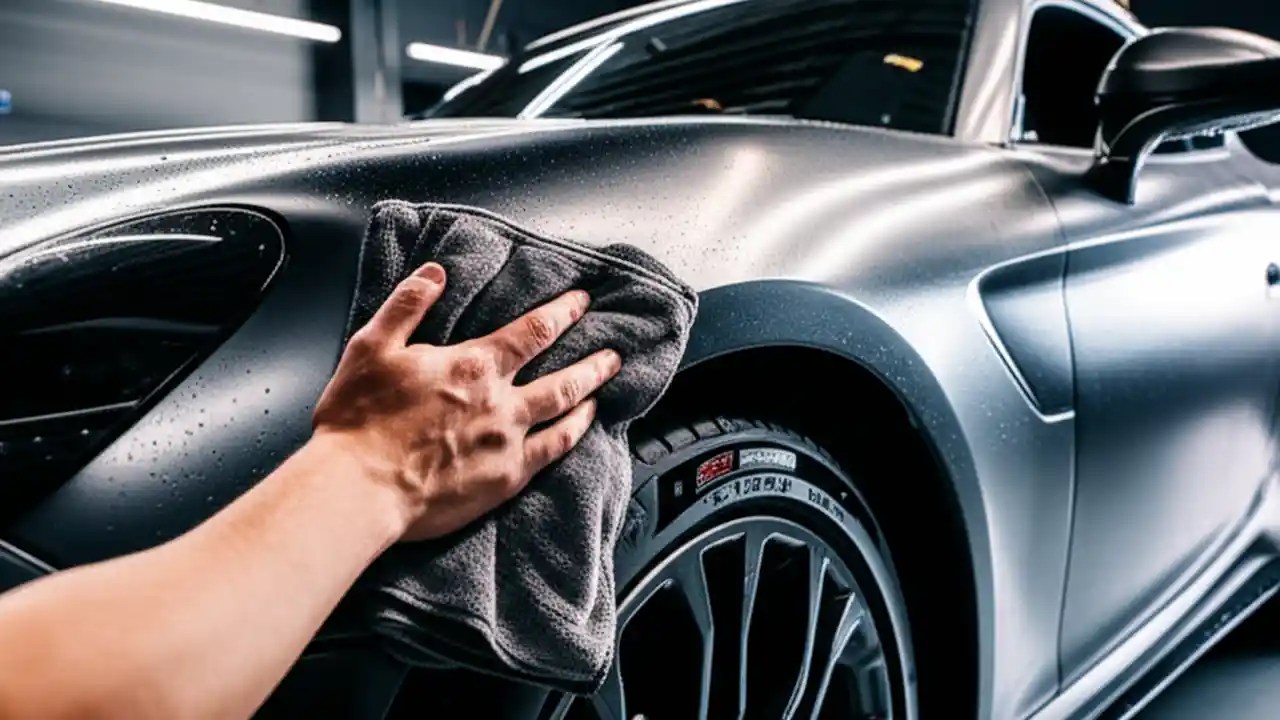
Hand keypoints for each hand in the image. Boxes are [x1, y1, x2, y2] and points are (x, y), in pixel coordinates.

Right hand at [312, 261, 620, 540]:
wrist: (359, 487)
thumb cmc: (359, 421)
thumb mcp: (373, 346)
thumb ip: (407, 304)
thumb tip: (435, 274)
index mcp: (473, 366)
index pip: (534, 331)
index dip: (563, 313)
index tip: (582, 302)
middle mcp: (501, 402)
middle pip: (563, 375)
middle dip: (592, 360)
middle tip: (614, 351)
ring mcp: (508, 443)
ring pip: (565, 413)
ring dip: (590, 394)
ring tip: (606, 386)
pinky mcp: (506, 480)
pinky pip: (553, 453)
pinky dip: (574, 436)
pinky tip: (581, 429)